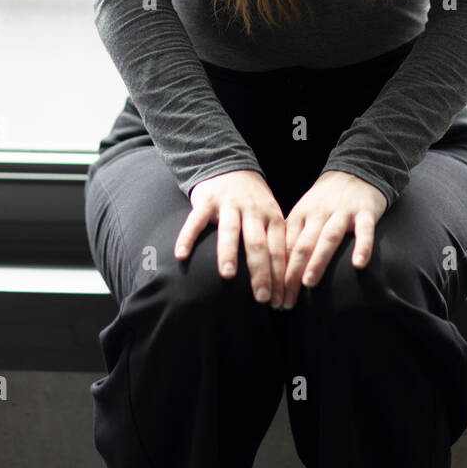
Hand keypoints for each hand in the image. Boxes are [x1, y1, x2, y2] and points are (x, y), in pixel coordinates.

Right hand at [174, 169, 287, 306]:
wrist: (229, 164)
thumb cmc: (253, 201)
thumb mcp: (270, 216)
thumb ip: (275, 242)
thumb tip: (285, 283)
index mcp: (272, 216)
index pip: (279, 250)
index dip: (280, 277)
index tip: (279, 302)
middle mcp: (253, 210)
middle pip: (258, 244)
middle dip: (261, 272)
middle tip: (262, 297)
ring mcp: (229, 204)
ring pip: (230, 231)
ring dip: (229, 253)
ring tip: (228, 275)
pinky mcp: (207, 200)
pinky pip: (196, 220)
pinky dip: (188, 237)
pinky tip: (181, 255)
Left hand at [282, 170, 387, 310]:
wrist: (357, 168)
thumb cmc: (327, 199)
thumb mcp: (305, 213)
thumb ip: (294, 238)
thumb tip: (276, 273)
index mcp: (301, 214)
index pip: (286, 247)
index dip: (278, 273)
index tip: (273, 299)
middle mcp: (319, 213)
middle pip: (302, 245)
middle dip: (291, 274)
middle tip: (285, 300)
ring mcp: (342, 212)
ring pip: (328, 237)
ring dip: (318, 260)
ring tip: (309, 283)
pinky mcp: (365, 212)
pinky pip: (364, 231)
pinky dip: (362, 246)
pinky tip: (359, 265)